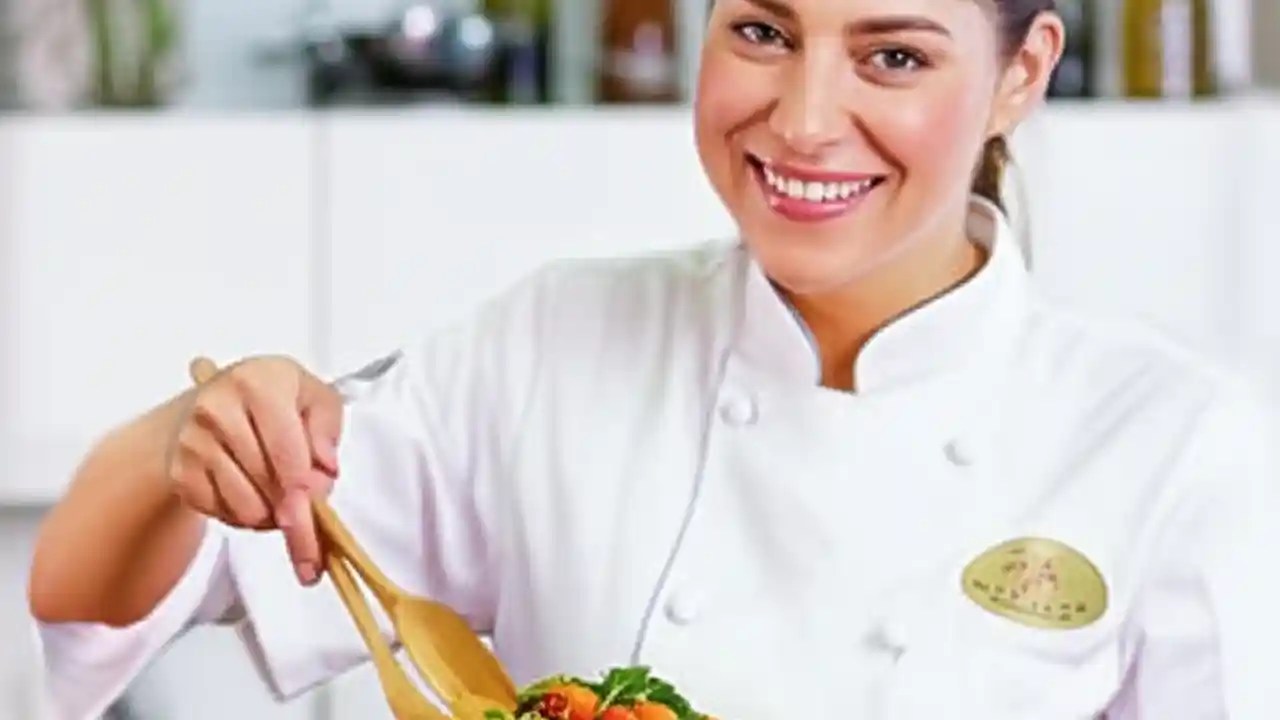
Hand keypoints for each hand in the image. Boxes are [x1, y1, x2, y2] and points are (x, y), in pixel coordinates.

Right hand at [168, 356, 342, 584]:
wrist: (217, 401)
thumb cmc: (275, 400)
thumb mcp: (314, 397)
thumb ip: (327, 429)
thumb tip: (325, 466)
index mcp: (256, 383)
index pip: (284, 447)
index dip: (304, 484)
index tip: (314, 503)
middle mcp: (217, 408)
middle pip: (268, 482)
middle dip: (295, 502)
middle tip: (306, 500)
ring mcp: (193, 441)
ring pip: (247, 507)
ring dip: (272, 513)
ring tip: (280, 492)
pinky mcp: (180, 473)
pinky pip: (224, 516)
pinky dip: (245, 516)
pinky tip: (253, 492)